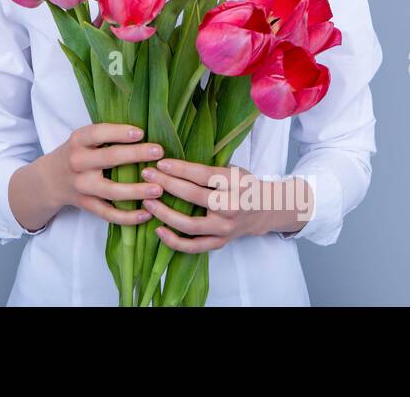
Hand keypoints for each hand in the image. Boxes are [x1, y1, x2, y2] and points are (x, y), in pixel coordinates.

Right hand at [44, 123, 164, 226]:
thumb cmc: (75, 154)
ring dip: (137, 190)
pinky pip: (109, 214)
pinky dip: (128, 217)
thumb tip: (144, 133)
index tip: (141, 132)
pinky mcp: (86, 205)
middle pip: (109, 159)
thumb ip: (105, 136)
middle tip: (159, 152)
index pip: (98, 134)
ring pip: (112, 191)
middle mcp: (78, 163)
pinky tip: (147, 213)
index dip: (119, 132)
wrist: (49, 180)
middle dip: (136, 155)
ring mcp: (82, 186)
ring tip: (159, 188)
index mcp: (78, 141)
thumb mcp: (82, 139)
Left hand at [140, 160, 305, 252]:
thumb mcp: (233, 170)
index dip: (179, 169)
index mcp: (235, 184)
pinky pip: (194, 246)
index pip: (203, 175)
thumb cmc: (242, 185)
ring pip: (190, 225)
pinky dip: (174, 242)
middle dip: (166, 184)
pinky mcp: (219, 243)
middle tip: (146, 175)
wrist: (263, 210)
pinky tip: (158, 230)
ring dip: (165, 213)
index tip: (159, 163)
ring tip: (147, 202)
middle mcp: (231, 207)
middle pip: (193, 196)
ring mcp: (225, 228)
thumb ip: (209, 169)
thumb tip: (171, 162)